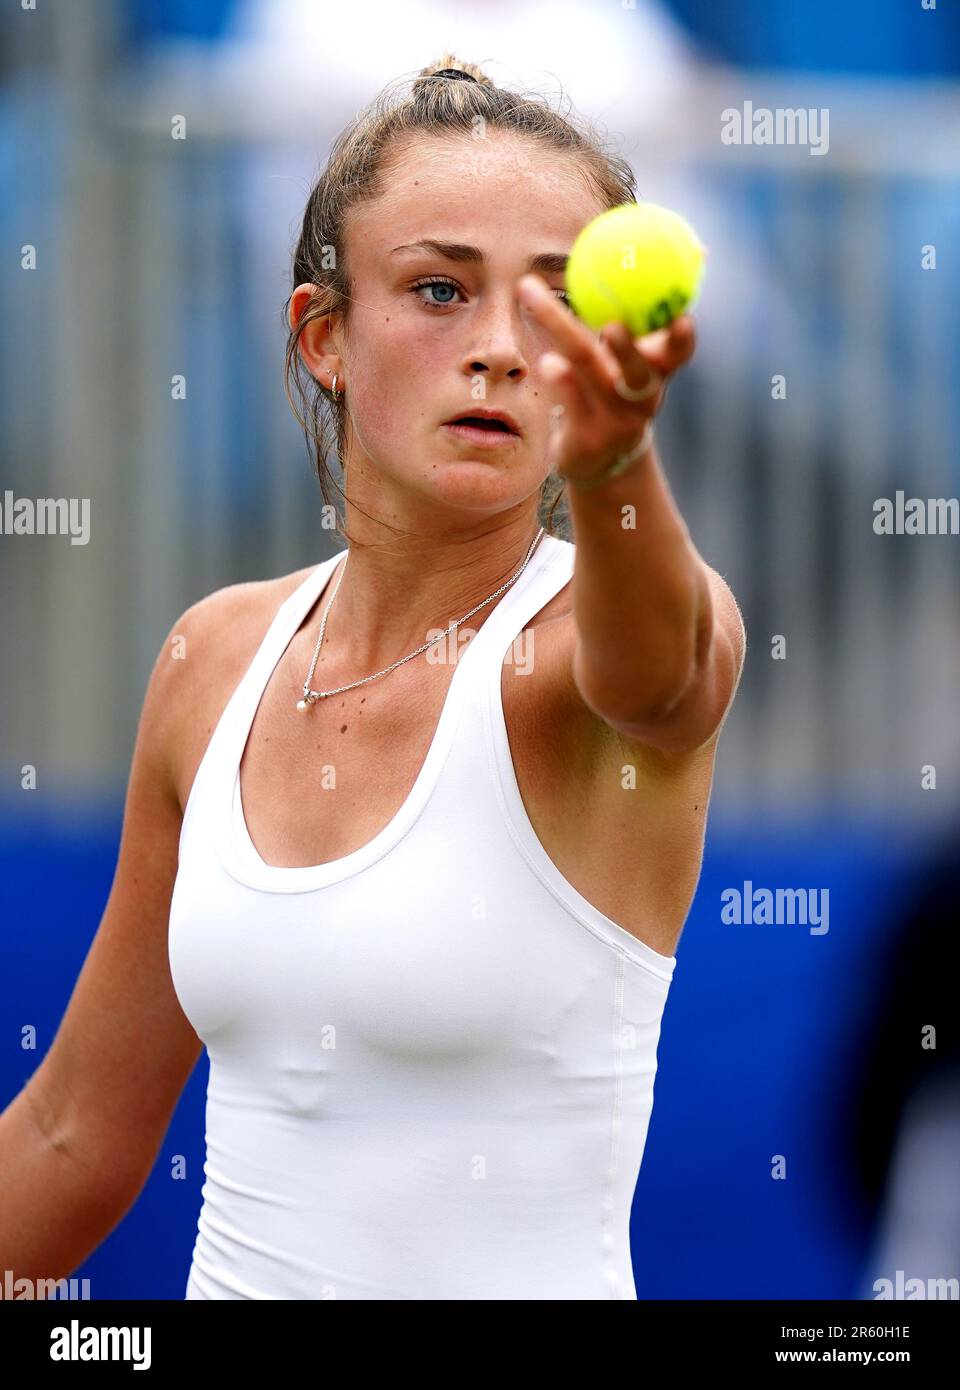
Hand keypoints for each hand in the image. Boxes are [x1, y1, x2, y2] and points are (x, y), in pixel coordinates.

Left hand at [515, 272, 695, 484]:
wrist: (604, 459)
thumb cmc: (619, 389)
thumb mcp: (638, 356)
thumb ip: (649, 310)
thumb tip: (698, 245)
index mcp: (658, 373)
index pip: (678, 354)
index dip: (681, 339)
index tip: (682, 317)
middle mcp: (642, 399)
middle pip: (636, 370)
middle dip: (628, 350)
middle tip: (613, 326)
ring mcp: (615, 421)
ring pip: (592, 377)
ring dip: (574, 349)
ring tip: (557, 334)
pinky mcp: (588, 438)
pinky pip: (572, 404)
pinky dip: (561, 382)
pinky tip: (547, 363)